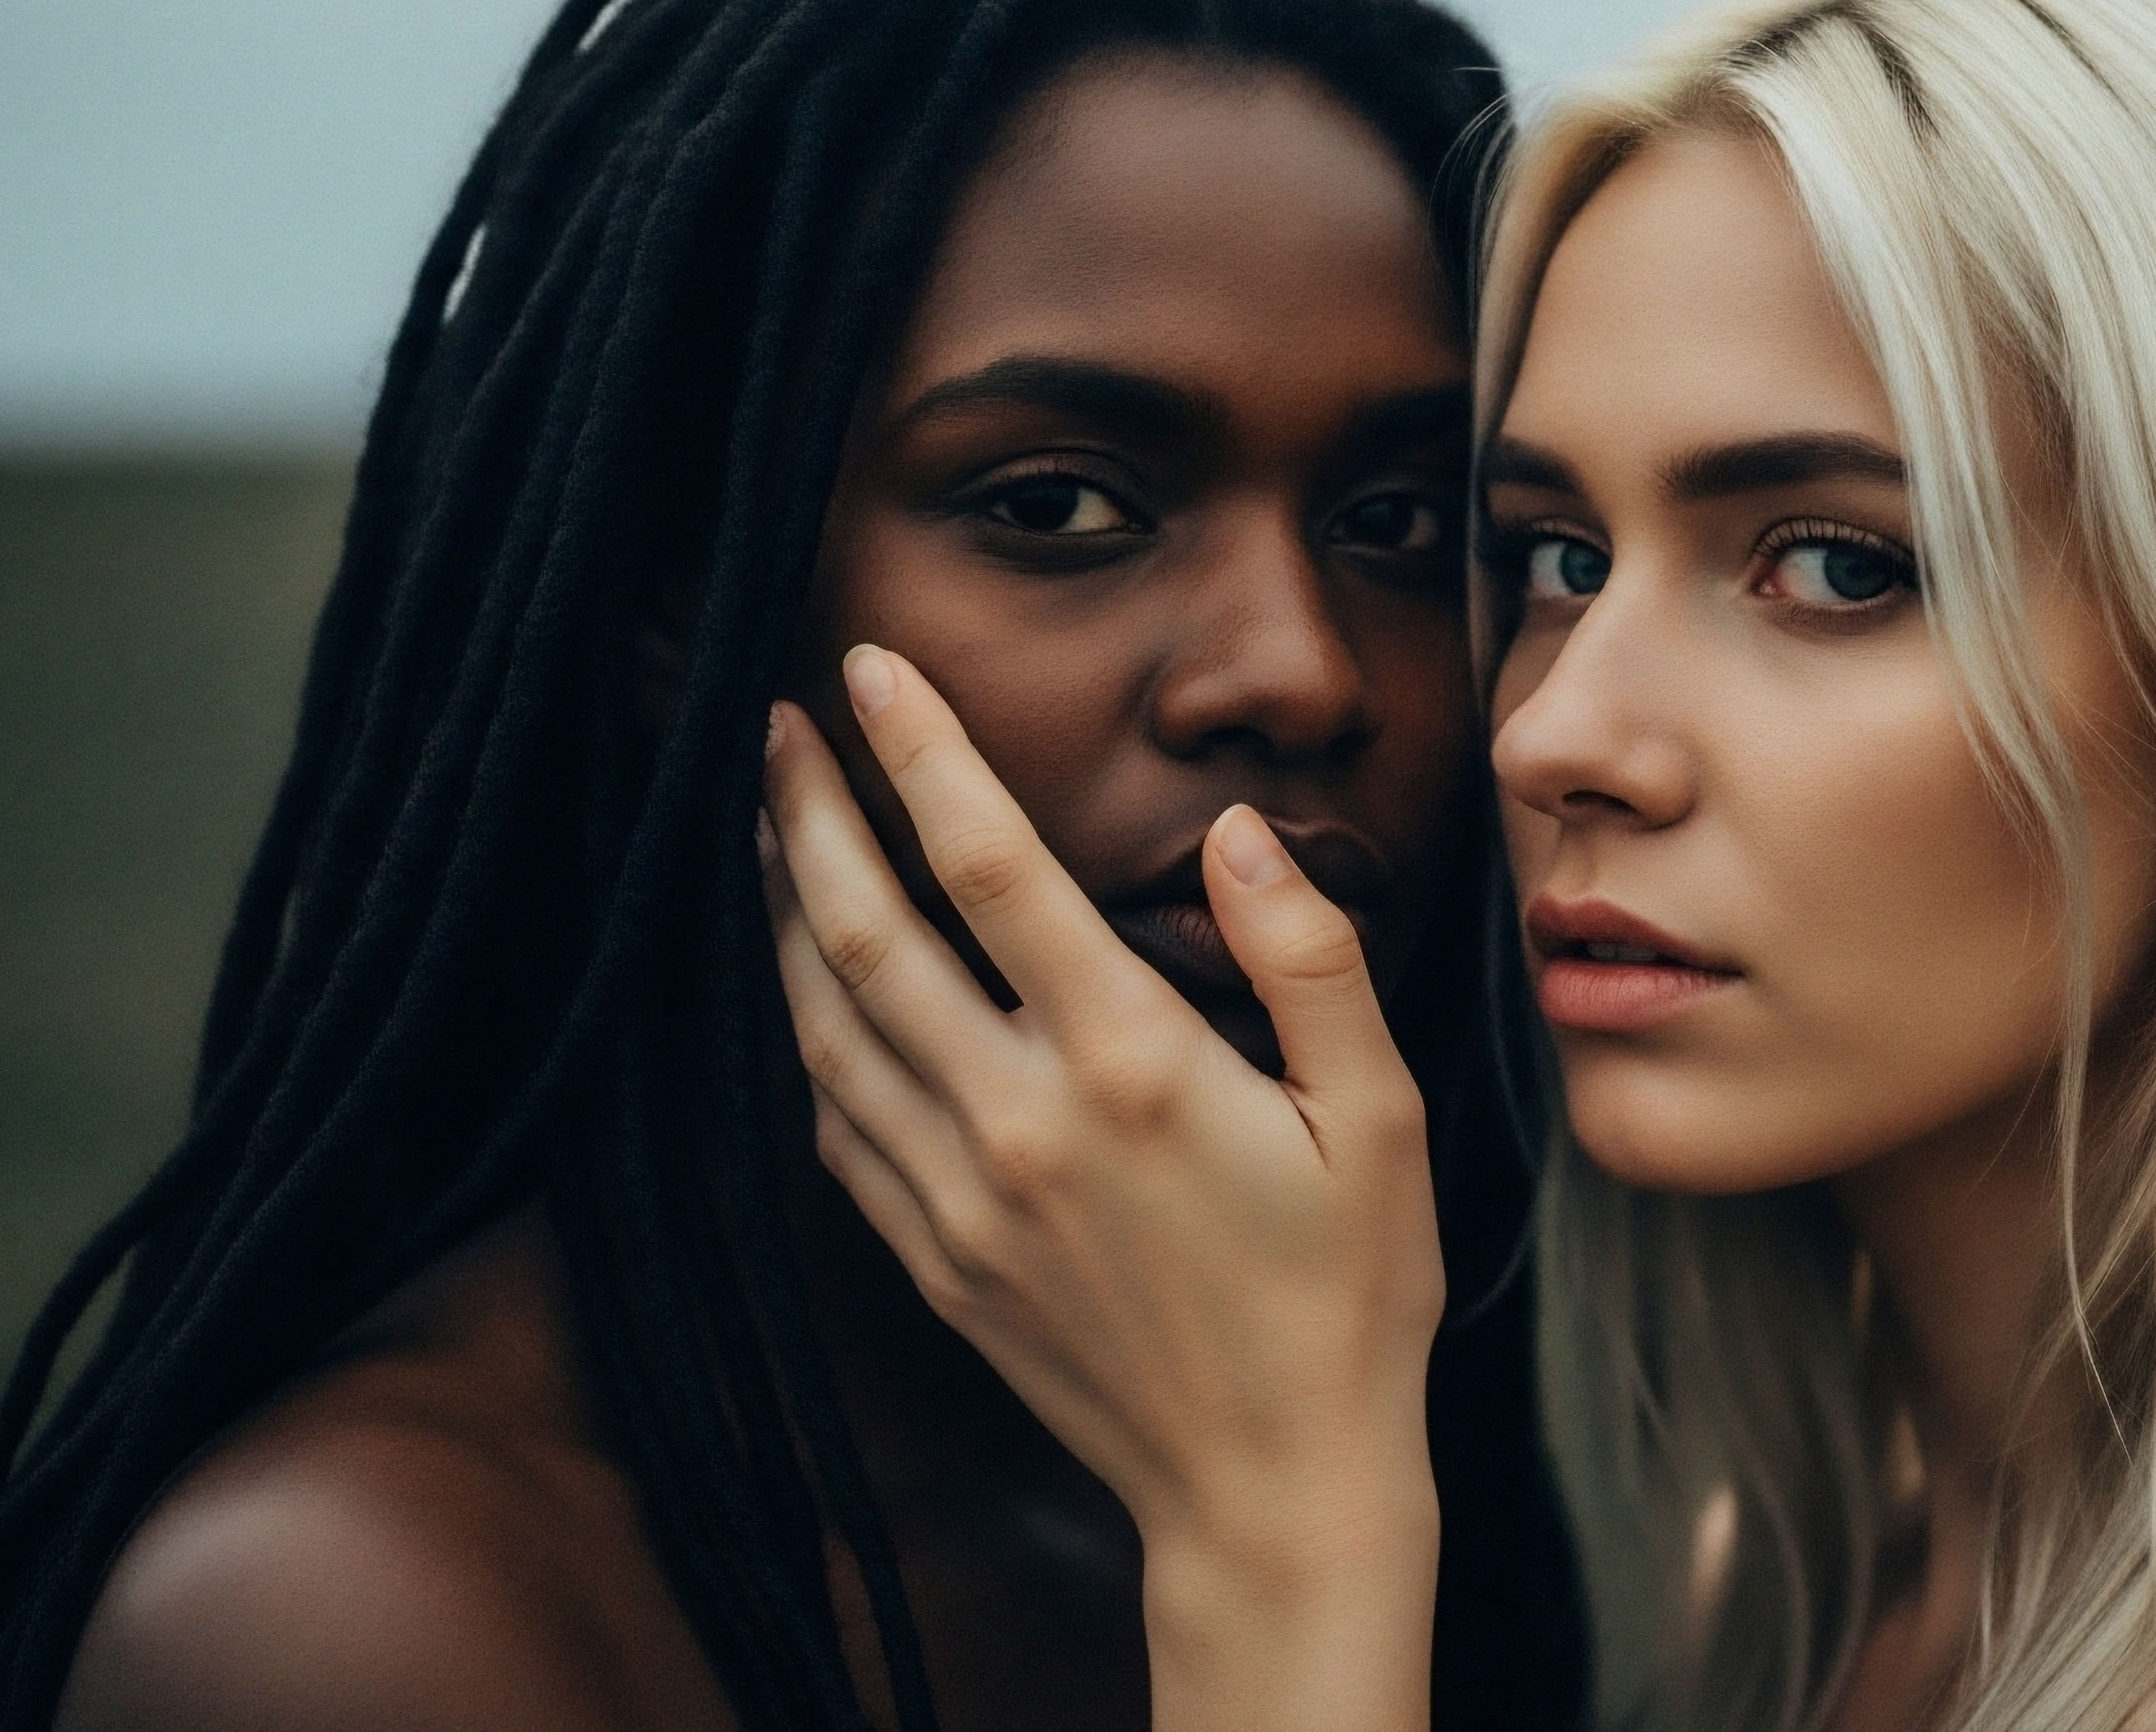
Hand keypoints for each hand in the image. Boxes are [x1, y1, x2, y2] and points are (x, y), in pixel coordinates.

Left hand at [762, 644, 1441, 1731]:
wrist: (1271, 1487)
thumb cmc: (1347, 1296)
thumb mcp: (1385, 1118)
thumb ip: (1313, 962)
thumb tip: (1244, 833)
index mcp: (1133, 1066)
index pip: (993, 868)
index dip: (922, 754)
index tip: (868, 668)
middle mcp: (1020, 1122)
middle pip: (865, 934)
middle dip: (807, 815)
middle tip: (772, 728)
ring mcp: (960, 1198)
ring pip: (824, 1026)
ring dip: (783, 915)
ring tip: (771, 831)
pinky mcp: (933, 1260)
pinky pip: (834, 1125)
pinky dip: (804, 1037)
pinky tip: (810, 990)